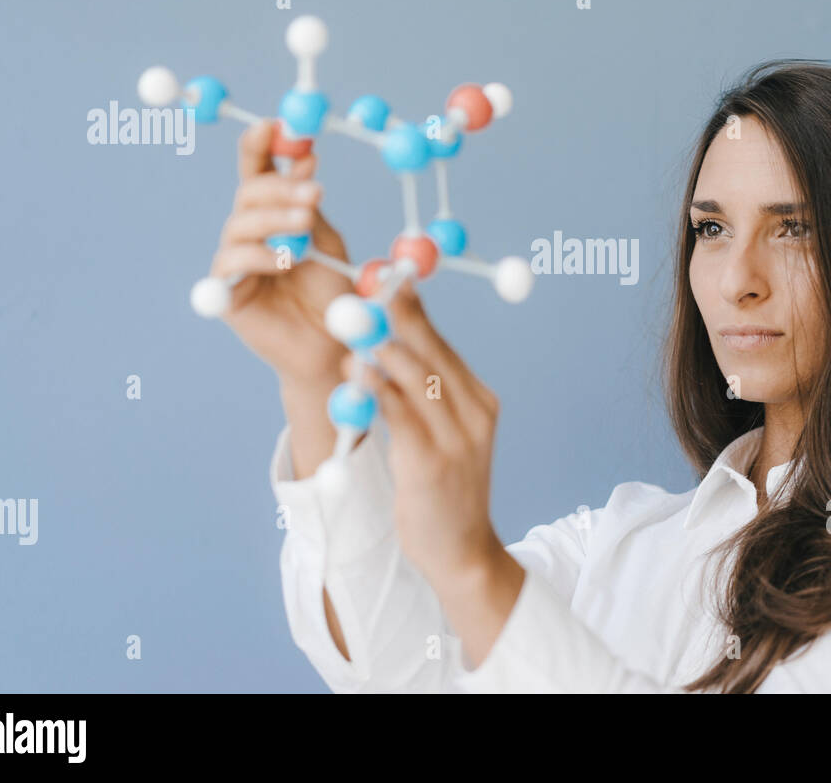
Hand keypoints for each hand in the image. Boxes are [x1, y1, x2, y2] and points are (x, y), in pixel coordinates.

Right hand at [209, 120, 354, 386]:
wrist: (336, 347)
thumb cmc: (334, 295)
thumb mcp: (329, 242)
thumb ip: (310, 206)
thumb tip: (305, 158)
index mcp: (275, 214)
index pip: (258, 170)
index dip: (260, 145)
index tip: (274, 125)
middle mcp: (250, 233)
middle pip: (248, 194)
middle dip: (279, 186)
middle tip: (315, 190)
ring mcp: (235, 261)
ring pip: (240, 223)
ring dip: (274, 218)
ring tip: (307, 222)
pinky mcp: (227, 293)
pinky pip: (231, 262)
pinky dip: (260, 255)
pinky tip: (286, 260)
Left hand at [342, 278, 503, 593]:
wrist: (462, 553)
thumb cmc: (441, 491)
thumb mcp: (441, 436)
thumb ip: (421, 395)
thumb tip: (383, 347)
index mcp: (480, 400)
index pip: (442, 345)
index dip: (414, 308)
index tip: (388, 277)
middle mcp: (475, 413)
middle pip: (431, 352)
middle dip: (396, 315)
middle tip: (363, 288)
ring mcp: (458, 438)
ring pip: (416, 377)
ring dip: (381, 346)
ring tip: (351, 326)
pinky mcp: (433, 463)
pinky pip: (401, 414)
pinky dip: (377, 388)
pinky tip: (356, 370)